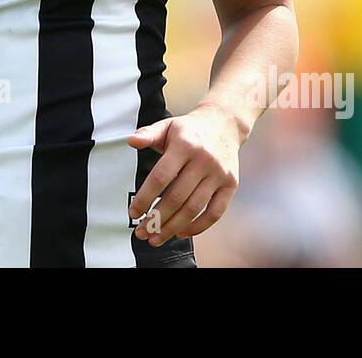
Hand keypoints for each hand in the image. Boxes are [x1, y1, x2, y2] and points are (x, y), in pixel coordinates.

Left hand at [126, 107, 243, 243]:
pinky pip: (215, 212)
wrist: (224, 123)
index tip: (133, 212)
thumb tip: (131, 141)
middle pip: (177, 197)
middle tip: (142, 232)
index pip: (161, 177)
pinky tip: (181, 232)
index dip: (145, 198)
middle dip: (157, 219)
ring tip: (157, 238)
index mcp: (185, 144)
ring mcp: (219, 174)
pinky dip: (198, 227)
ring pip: (194, 208)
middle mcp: (204, 160)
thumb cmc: (189, 129)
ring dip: (173, 227)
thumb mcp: (167, 125)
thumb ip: (148, 134)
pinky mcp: (231, 185)